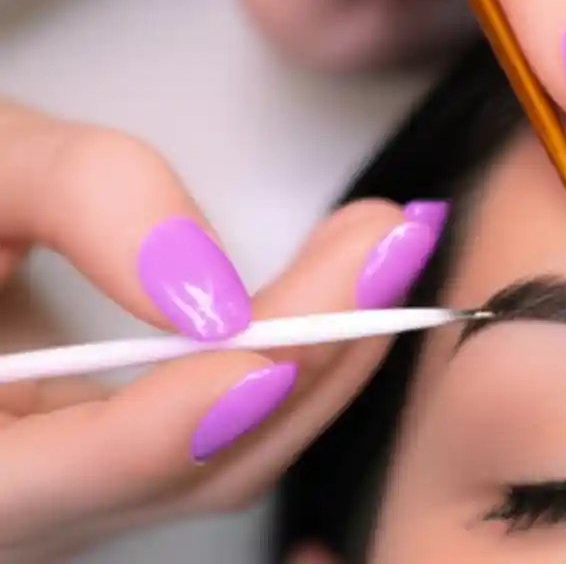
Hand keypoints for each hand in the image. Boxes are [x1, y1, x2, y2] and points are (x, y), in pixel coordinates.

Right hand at [0, 99, 446, 560]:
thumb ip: (87, 198)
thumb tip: (214, 291)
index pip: (47, 482)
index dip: (172, 427)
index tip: (272, 352)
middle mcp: (14, 507)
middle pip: (186, 475)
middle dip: (303, 359)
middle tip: (388, 243)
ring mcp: (77, 495)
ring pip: (229, 464)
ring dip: (323, 355)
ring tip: (384, 243)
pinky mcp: (125, 462)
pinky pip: (229, 435)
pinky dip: (293, 361)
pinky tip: (341, 284)